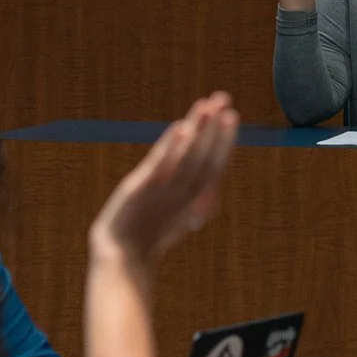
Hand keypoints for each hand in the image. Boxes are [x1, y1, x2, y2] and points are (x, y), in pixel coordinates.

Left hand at [91, 92, 238, 261]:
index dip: (225, 140)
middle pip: (205, 156)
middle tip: (224, 99)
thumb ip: (194, 202)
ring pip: (187, 156)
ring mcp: (164, 192)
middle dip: (216, 128)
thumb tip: (207, 200)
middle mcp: (184, 194)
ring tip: (207, 105)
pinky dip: (172, 147)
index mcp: (196, 200)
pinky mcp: (142, 189)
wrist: (123, 256)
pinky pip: (160, 165)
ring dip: (199, 130)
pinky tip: (180, 128)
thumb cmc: (150, 234)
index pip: (216, 165)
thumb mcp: (178, 218)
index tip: (232, 115)